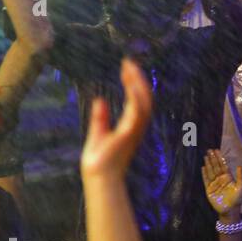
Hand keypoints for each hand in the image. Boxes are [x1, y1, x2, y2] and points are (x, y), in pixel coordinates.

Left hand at [80, 58, 152, 178]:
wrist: (99, 178)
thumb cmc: (99, 162)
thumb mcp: (97, 134)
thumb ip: (100, 118)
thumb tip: (100, 100)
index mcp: (131, 126)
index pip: (137, 100)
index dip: (134, 83)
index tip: (126, 67)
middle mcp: (136, 126)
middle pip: (144, 98)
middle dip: (138, 79)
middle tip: (129, 62)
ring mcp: (134, 130)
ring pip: (143, 102)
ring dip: (138, 84)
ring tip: (129, 69)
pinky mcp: (128, 134)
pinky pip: (137, 112)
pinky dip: (137, 97)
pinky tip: (130, 85)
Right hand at [201, 149, 241, 217]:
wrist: (230, 210)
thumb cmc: (237, 199)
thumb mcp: (241, 187)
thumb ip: (240, 177)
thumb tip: (239, 166)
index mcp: (228, 177)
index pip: (223, 165)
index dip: (220, 158)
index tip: (217, 151)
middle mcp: (220, 178)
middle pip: (216, 166)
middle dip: (213, 158)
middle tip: (209, 150)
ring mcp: (214, 183)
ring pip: (210, 171)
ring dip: (208, 164)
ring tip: (205, 156)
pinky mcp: (209, 189)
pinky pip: (206, 180)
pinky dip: (204, 174)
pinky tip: (203, 167)